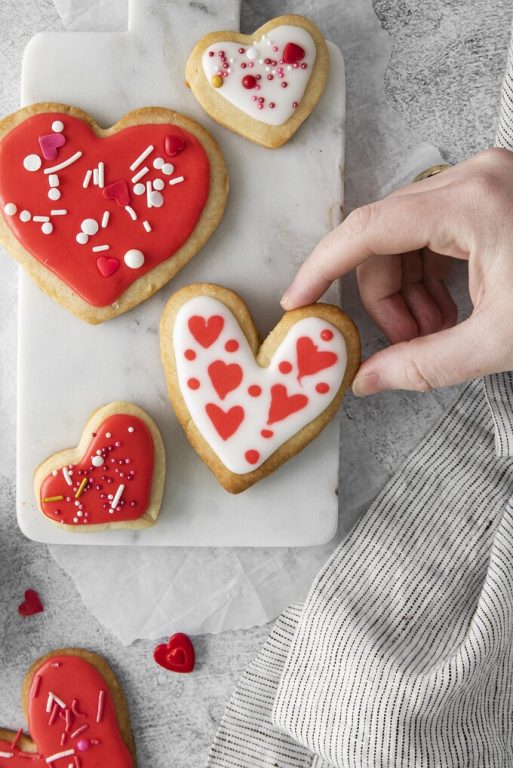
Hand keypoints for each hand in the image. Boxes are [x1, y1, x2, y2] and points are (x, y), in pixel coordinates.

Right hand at [281, 148, 512, 394]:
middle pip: (386, 237)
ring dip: (408, 291)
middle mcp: (473, 177)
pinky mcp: (492, 192)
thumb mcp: (501, 341)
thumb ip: (423, 365)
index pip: (367, 229)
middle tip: (403, 344)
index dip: (322, 267)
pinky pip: (435, 233)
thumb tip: (365, 382)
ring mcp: (484, 180)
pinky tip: (448, 312)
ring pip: (408, 236)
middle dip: (385, 297)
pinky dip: (431, 277)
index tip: (298, 300)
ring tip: (432, 334)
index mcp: (472, 202)